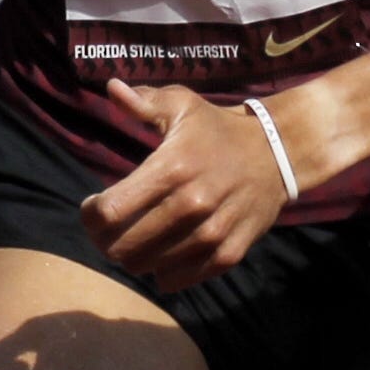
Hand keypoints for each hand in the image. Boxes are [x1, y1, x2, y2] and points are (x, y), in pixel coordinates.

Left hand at [82, 80, 293, 286]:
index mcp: (172, 167)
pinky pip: (178, 280)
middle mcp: (192, 203)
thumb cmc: (218, 129)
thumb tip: (111, 89)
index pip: (109, 211)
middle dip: (105, 240)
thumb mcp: (183, 105)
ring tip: (135, 240)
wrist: (279, 154)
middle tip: (110, 229)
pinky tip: (162, 255)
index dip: (90, 214)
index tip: (93, 206)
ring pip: (147, 266)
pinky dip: (162, 273)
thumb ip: (144, 102)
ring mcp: (212, 233)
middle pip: (123, 245)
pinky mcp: (229, 253)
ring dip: (133, 256)